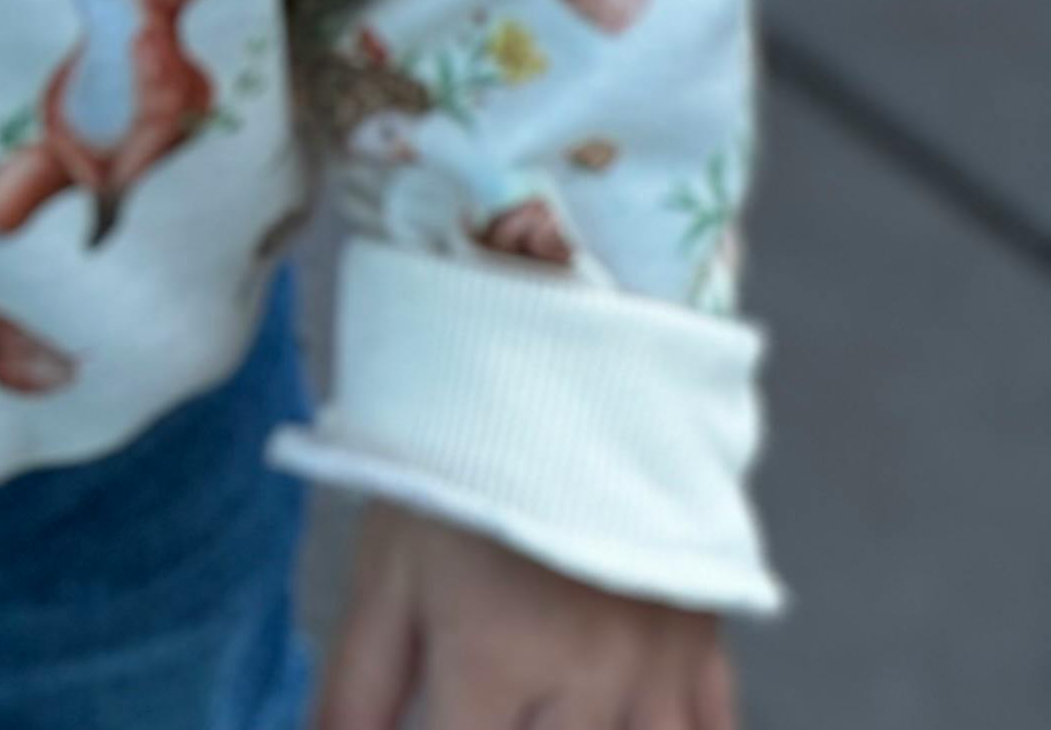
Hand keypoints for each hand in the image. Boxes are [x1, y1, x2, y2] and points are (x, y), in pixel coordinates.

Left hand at [314, 503, 737, 729]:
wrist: (553, 368)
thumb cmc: (456, 464)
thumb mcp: (385, 568)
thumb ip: (357, 683)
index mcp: (492, 659)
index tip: (440, 718)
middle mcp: (583, 680)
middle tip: (491, 705)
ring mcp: (655, 672)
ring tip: (545, 710)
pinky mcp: (704, 649)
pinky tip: (627, 719)